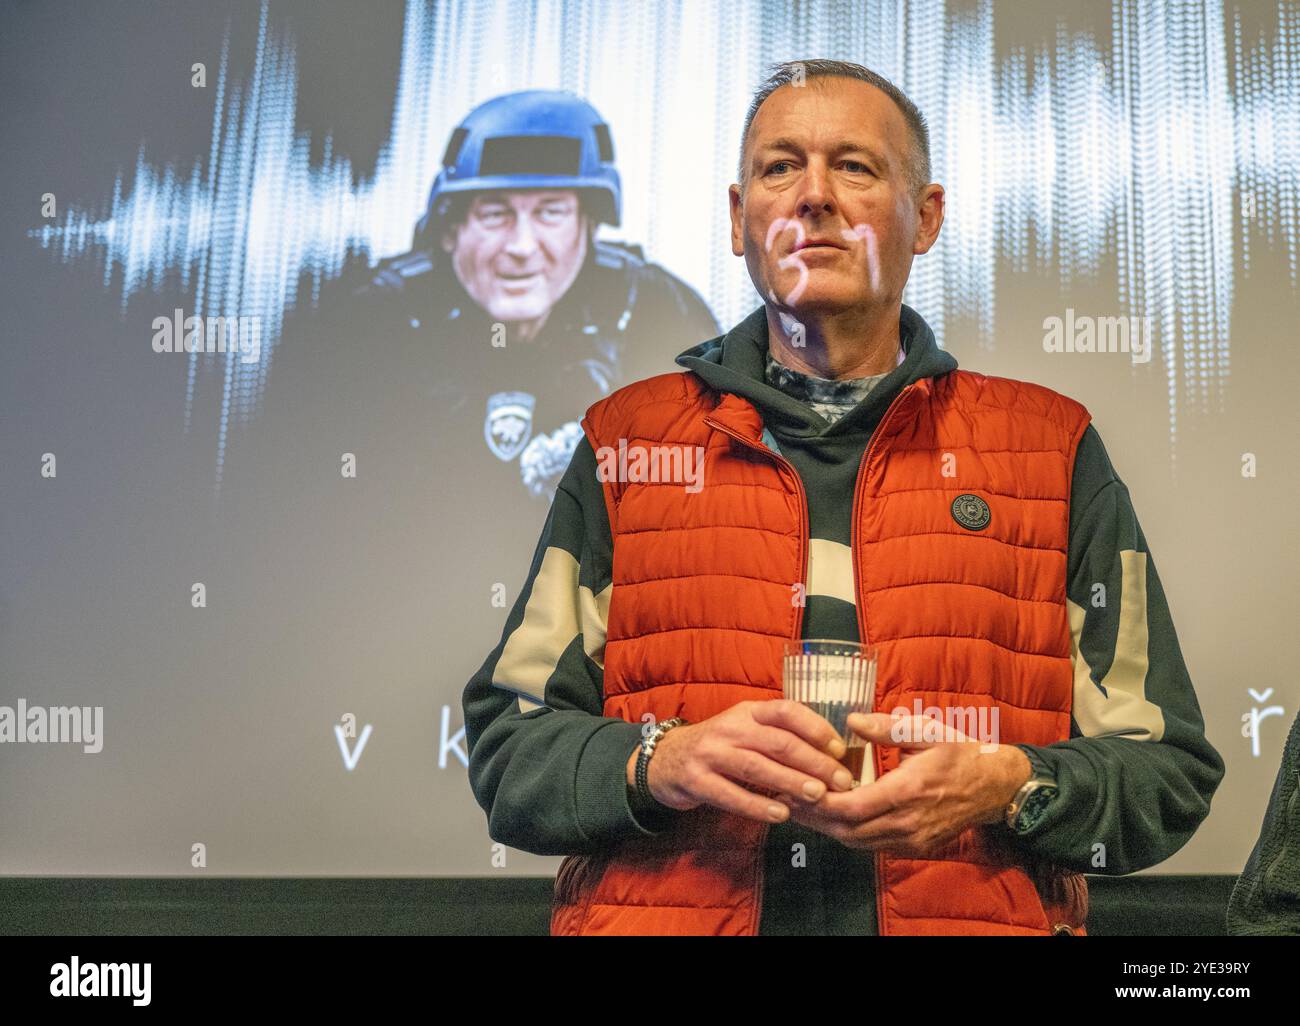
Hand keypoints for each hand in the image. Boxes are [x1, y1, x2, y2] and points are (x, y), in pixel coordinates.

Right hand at [625, 700, 857, 823]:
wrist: (664, 760)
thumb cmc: (719, 747)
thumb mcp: (745, 730)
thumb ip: (779, 736)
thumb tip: (831, 754)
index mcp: (747, 712)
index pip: (786, 710)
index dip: (816, 727)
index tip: (841, 749)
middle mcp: (729, 728)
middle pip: (777, 741)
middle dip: (814, 761)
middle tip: (841, 781)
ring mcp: (709, 753)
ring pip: (756, 766)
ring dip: (791, 781)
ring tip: (818, 795)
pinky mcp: (695, 780)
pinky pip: (730, 794)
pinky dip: (757, 805)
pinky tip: (780, 813)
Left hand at [776, 711, 1032, 855]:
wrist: (998, 787)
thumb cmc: (962, 752)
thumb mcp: (927, 729)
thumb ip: (887, 727)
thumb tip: (850, 720)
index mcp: (910, 790)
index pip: (854, 807)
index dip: (822, 802)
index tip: (797, 787)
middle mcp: (909, 821)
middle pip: (849, 830)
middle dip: (816, 817)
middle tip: (787, 798)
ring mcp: (913, 839)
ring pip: (858, 842)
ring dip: (828, 828)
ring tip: (801, 807)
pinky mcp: (916, 847)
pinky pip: (873, 846)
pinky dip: (849, 833)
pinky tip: (833, 817)